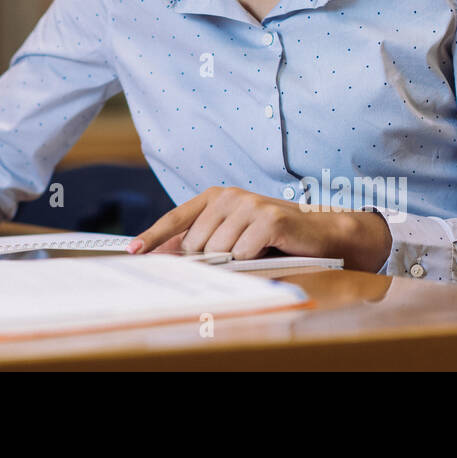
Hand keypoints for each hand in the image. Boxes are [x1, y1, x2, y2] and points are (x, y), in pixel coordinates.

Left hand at [126, 185, 392, 271]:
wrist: (323, 234)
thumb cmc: (275, 238)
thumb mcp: (235, 236)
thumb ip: (203, 241)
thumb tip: (165, 256)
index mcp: (216, 198)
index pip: (176, 218)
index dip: (153, 236)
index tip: (133, 252)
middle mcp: (229, 196)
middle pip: (195, 243)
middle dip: (207, 260)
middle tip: (233, 259)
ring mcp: (249, 204)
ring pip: (218, 250)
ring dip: (234, 261)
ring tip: (255, 254)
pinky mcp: (268, 218)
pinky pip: (243, 253)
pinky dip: (254, 260)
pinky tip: (268, 252)